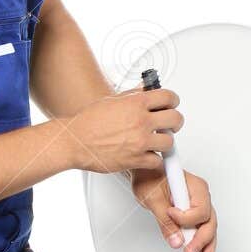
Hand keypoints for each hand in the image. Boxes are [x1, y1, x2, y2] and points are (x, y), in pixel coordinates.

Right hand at [59, 88, 182, 174]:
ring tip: (156, 141)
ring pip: (169, 142)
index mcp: (136, 103)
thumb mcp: (112, 100)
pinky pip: (157, 161)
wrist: (74, 141)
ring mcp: (140, 142)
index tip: (171, 105)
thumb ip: (133, 95)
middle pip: (176, 119)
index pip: (169, 97)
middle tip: (169, 125)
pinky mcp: (136, 160)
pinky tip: (146, 155)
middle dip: (174, 122)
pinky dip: (153, 160)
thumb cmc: (88, 122)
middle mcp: (140, 121)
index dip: (173, 101)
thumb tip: (146, 90)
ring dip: (164, 142)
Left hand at [131, 167, 217, 251]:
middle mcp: (200, 195)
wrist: (144, 173)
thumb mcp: (153, 199)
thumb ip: (165, 221)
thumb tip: (176, 240)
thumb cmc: (149, 177)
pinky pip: (201, 227)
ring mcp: (199, 204)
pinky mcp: (193, 212)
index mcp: (195, 186)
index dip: (186, 219)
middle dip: (202, 239)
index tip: (170, 215)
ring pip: (208, 226)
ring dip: (206, 244)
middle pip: (209, 221)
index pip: (200, 210)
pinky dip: (201, 241)